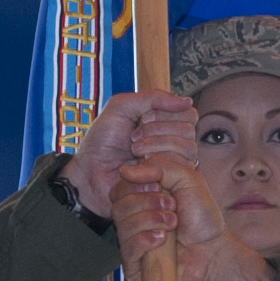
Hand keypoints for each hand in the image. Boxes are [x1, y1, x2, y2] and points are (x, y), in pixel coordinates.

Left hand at [62, 88, 195, 214]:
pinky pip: (181, 169)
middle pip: (188, 130)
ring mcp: (174, 164)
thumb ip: (153, 97)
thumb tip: (187, 100)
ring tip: (135, 153)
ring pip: (188, 149)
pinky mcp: (171, 183)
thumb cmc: (102, 142)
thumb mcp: (121, 107)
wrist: (91, 173)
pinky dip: (157, 163)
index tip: (142, 119)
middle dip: (157, 131)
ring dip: (156, 147)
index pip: (187, 113)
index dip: (166, 114)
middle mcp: (173, 143)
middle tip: (133, 139)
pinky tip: (140, 167)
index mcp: (164, 123)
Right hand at [121, 152, 274, 280]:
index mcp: (142, 198)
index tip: (159, 185)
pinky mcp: (134, 263)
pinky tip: (163, 240)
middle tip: (172, 206)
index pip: (121, 186)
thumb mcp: (187, 180)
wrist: (214, 251)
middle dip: (147, 202)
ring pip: (121, 225)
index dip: (136, 183)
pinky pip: (126, 248)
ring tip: (173, 223)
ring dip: (151, 220)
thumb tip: (125, 170)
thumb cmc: (203, 219)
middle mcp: (134, 219)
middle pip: (118, 204)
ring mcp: (132, 242)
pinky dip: (145, 240)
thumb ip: (159, 166)